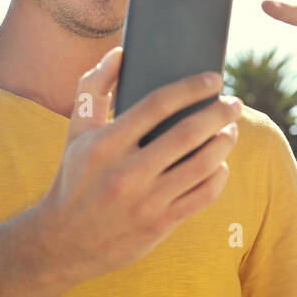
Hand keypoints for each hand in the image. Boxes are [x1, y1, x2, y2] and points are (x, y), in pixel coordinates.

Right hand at [29, 46, 242, 286]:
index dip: (191, 88)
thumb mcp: (76, 132)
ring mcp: (146, 201)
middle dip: (219, 113)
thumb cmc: (75, 177)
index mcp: (105, 144)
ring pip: (203, 165)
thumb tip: (121, 53)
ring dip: (225, 142)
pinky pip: (204, 194)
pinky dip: (219, 174)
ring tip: (231, 130)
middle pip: (188, 133)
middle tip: (234, 103)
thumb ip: (94, 87)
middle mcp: (126, 173)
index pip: (157, 104)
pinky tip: (220, 163)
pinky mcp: (160, 225)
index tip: (214, 79)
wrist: (63, 242)